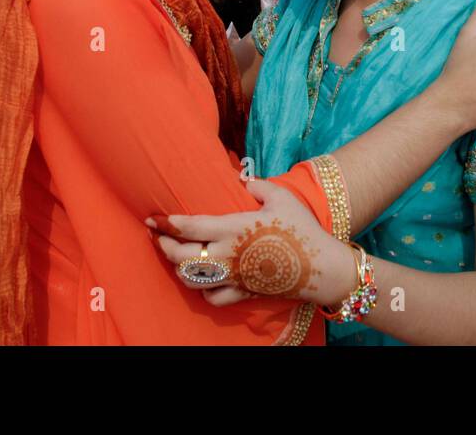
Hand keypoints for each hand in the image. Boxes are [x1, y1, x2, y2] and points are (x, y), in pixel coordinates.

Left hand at [148, 179, 356, 308]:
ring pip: (191, 280)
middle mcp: (228, 255)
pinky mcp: (243, 293)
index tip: (154, 218)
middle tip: (157, 235)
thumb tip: (240, 178)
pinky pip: (212, 298)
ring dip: (177, 268)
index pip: (190, 227)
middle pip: (181, 257)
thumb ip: (257, 185)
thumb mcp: (281, 197)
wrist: (321, 267)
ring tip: (174, 255)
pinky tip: (202, 280)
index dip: (168, 223)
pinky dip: (201, 290)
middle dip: (163, 245)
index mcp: (233, 228)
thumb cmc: (301, 228)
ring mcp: (233, 277)